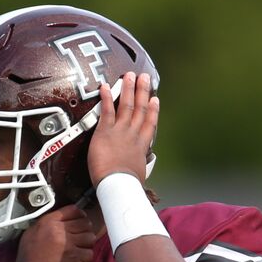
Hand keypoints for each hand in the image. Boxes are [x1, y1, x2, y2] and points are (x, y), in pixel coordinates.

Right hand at [15, 205, 96, 261]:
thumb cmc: (28, 259)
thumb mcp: (31, 233)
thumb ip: (46, 224)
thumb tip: (61, 221)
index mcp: (49, 222)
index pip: (73, 210)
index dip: (80, 215)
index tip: (81, 220)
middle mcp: (61, 231)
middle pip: (85, 223)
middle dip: (85, 230)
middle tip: (81, 237)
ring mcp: (70, 246)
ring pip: (90, 237)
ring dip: (87, 243)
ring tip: (80, 249)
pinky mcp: (76, 260)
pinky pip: (89, 254)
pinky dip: (85, 257)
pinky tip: (78, 260)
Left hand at [88, 71, 157, 185]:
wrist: (118, 185)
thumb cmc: (127, 186)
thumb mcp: (138, 175)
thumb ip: (137, 167)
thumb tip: (138, 171)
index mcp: (142, 146)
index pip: (150, 123)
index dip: (153, 110)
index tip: (155, 99)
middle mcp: (133, 135)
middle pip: (140, 109)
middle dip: (143, 91)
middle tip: (145, 77)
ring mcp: (120, 131)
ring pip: (126, 105)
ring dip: (128, 89)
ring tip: (130, 75)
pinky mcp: (105, 132)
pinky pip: (106, 111)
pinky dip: (106, 98)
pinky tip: (105, 86)